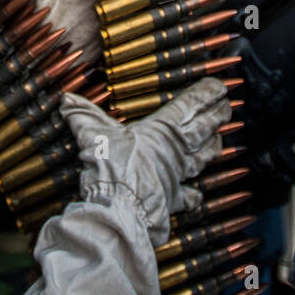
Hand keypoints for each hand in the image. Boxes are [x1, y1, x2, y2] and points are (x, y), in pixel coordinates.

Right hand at [58, 78, 230, 243]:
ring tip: (222, 140)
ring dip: (215, 148)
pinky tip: (198, 195)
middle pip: (205, 129)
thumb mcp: (91, 132)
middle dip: (219, 116)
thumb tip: (65, 98)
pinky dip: (194, 195)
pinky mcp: (173, 200)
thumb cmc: (110, 166)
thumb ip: (82, 114)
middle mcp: (175, 151)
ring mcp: (177, 176)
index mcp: (161, 130)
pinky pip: (190, 197)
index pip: (190, 106)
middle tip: (229, 107)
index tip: (220, 86)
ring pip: (204, 159)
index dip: (207, 94)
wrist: (118, 207)